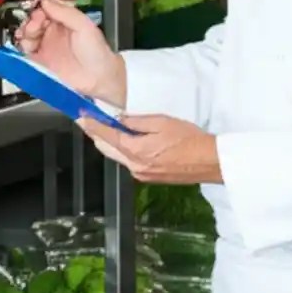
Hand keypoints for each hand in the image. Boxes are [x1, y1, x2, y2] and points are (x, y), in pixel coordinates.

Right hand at [15, 0, 125, 106]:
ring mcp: (45, 42)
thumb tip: (45, 0)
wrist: (97, 79)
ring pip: (27, 28)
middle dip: (33, 14)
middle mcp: (53, 27)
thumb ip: (65, 12)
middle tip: (37, 20)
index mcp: (65, 16)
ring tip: (33, 32)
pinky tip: (28, 44)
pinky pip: (24, 47)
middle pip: (34, 14)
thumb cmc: (96, 51)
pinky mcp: (39, 57)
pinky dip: (22, 43)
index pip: (50, 0)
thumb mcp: (84, 26)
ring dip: (27, 28)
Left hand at [77, 114, 222, 184]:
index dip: (91, 124)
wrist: (210, 161)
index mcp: (136, 150)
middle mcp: (135, 166)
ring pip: (116, 156)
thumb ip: (137, 120)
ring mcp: (141, 174)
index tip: (81, 116)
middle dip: (96, 133)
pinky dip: (122, 150)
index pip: (106, 136)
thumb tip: (119, 118)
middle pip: (106, 148)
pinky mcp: (149, 177)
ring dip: (109, 142)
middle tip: (88, 119)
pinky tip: (126, 140)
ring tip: (105, 126)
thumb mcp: (162, 121)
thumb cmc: (190, 139)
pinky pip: (128, 161)